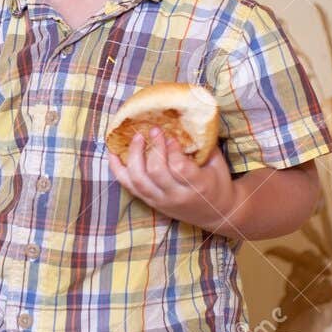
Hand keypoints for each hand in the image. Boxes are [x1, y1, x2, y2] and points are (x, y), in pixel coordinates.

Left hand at [107, 127, 239, 236]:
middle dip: (153, 147)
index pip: (179, 168)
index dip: (171, 150)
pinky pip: (128, 186)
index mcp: (198, 186)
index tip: (171, 135)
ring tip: (137, 137)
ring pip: (138, 180)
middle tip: (154, 129)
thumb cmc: (218, 183)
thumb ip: (202, 143)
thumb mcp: (217, 162)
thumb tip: (188, 117)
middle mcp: (177, 196)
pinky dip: (117, 169)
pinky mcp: (150, 202)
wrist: (217, 214)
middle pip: (156, 172)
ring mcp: (161, 201)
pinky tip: (113, 153)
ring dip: (134, 155)